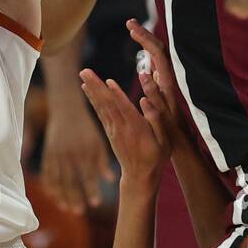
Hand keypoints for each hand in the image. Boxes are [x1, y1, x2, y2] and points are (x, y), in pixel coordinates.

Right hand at [41, 98, 114, 213]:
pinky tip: (54, 197)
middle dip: (74, 197)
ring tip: (67, 208)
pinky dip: (50, 186)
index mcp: (84, 150)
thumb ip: (104, 162)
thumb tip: (111, 181)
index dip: (91, 190)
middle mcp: (68, 153)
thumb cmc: (86, 128)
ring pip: (57, 179)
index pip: (88, 174)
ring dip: (61, 195)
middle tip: (79, 212)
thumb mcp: (98, 141)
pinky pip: (47, 174)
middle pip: (70, 180)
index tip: (96, 204)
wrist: (66, 109)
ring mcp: (55, 154)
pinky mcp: (47, 154)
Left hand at [79, 68, 170, 190]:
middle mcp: (122, 127)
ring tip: (83, 74)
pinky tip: (87, 89)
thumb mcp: (164, 141)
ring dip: (92, 89)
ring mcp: (113, 129)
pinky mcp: (109, 131)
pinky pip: (100, 112)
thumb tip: (145, 101)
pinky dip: (93, 99)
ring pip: (101, 106)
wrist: (139, 176)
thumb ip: (155, 120)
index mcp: (137, 128)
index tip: (108, 81)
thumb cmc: (156, 156)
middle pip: (108, 104)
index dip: (117, 95)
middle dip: (96, 86)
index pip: (125, 109)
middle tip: (84, 71)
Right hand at [126, 19, 188, 147]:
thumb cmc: (171, 134)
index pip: (159, 54)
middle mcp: (170, 80)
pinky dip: (148, 54)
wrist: (183, 144)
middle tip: (130, 23)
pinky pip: (157, 66)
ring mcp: (168, 82)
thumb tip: (145, 73)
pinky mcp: (165, 87)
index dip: (145, 39)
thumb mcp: (162, 117)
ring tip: (133, 30)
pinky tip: (142, 52)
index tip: (131, 29)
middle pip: (159, 50)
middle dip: (145, 34)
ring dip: (146, 42)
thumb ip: (154, 96)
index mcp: (169, 84)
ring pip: (158, 56)